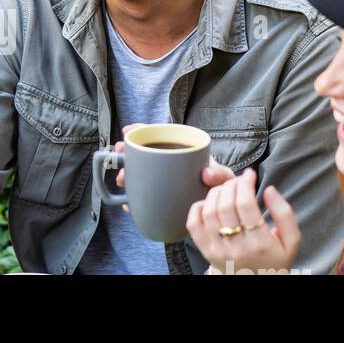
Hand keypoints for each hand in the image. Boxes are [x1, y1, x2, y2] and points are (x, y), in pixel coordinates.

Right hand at [113, 126, 238, 211]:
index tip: (128, 130)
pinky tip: (127, 203)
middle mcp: (168, 166)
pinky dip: (133, 200)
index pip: (159, 136)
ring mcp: (162, 184)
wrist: (222, 211)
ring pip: (138, 176)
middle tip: (119, 153)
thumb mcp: (224, 178)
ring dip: (126, 175)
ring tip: (122, 180)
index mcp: (181, 153)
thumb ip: (220, 174)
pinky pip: (142, 198)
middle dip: (127, 153)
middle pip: (143, 156)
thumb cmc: (223, 188)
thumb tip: (206, 173)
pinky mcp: (160, 202)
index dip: (141, 131)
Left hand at [186, 169, 299, 273]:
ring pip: (209, 212)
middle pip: (226, 205)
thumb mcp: (291, 241)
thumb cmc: (275, 260)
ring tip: (226, 189)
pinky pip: (193, 225)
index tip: (250, 174)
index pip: (246, 204)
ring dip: (215, 193)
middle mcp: (237, 247)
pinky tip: (208, 202)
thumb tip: (270, 189)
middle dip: (231, 185)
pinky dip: (197, 209)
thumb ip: (285, 214)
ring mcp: (219, 250)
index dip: (245, 183)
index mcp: (260, 243)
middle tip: (238, 180)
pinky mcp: (206, 252)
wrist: (259, 284)